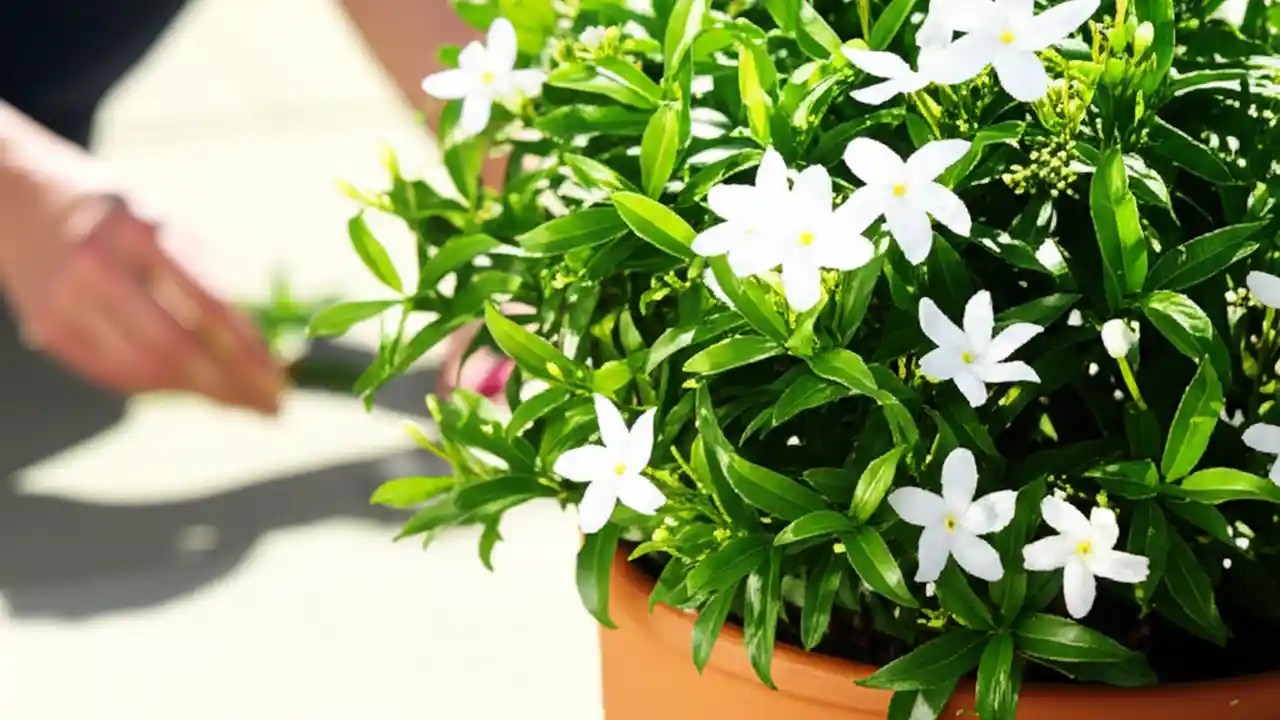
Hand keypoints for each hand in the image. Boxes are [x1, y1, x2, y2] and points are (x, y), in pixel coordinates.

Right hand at [1, 196, 284, 412]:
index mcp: (139, 229)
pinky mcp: (50, 327)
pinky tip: (193, 390)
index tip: (281, 377)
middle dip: (230, 385)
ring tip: (240, 402)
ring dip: (200, 393)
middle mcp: (98, 266)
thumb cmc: (114, 215)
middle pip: (175, 348)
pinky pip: (115, 374)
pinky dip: (161, 388)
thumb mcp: (163, 225)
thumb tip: (254, 347)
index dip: (248, 349)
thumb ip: (203, 278)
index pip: (206, 302)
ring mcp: (66, 299)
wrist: (17, 195)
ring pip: (145, 370)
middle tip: (271, 406)